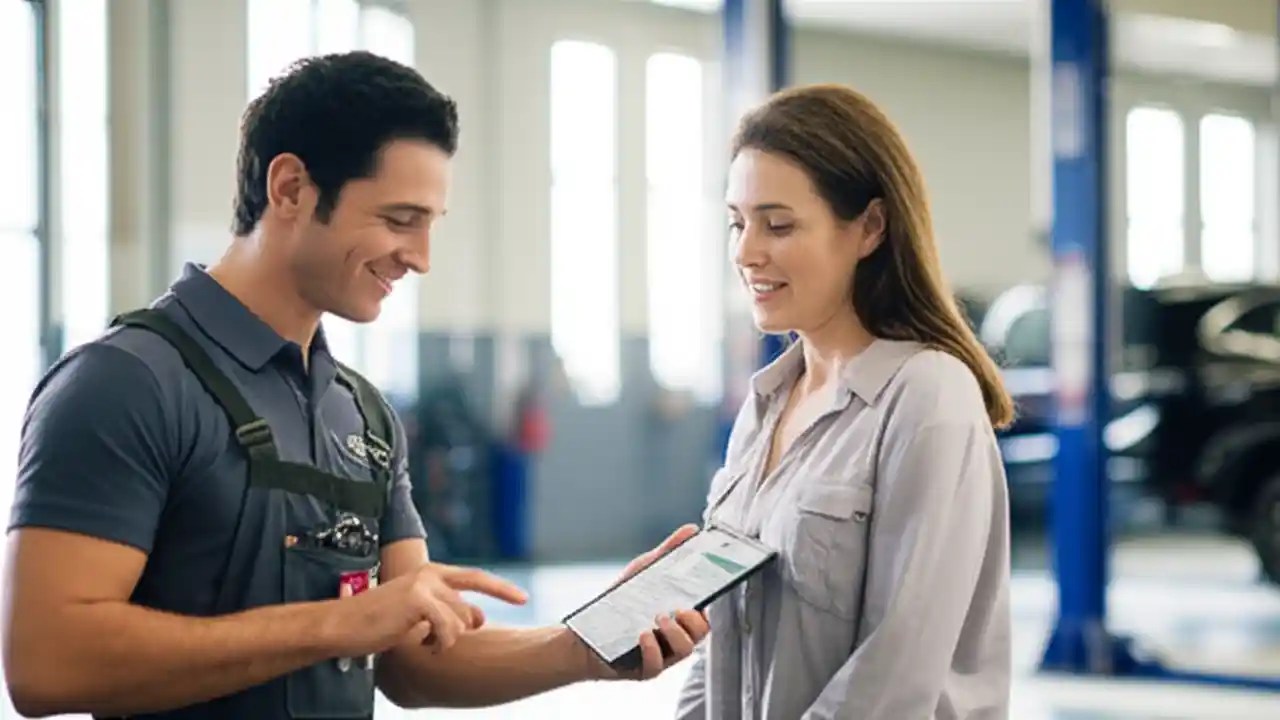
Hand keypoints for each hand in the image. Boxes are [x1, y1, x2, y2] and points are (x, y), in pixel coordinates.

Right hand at [328, 563, 527, 657]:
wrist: (344, 625)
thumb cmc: (379, 622)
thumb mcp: (419, 613)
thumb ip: (448, 610)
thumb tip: (479, 619)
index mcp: (431, 572)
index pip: (475, 577)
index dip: (501, 588)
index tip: (523, 597)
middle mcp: (431, 574)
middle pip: (471, 607)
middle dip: (464, 629)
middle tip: (437, 641)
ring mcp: (425, 584)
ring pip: (460, 622)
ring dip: (444, 641)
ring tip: (422, 642)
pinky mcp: (418, 600)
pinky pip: (448, 629)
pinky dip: (439, 644)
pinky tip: (422, 645)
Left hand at [586, 525, 711, 680]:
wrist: (584, 633)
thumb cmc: (618, 604)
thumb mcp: (644, 573)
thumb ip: (667, 552)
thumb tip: (690, 529)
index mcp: (678, 618)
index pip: (704, 615)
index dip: (708, 606)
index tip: (704, 592)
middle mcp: (674, 639)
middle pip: (700, 634)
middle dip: (693, 621)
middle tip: (676, 608)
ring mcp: (662, 656)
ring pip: (685, 651)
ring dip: (676, 633)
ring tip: (658, 617)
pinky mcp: (643, 669)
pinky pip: (657, 666)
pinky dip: (653, 650)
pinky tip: (642, 635)